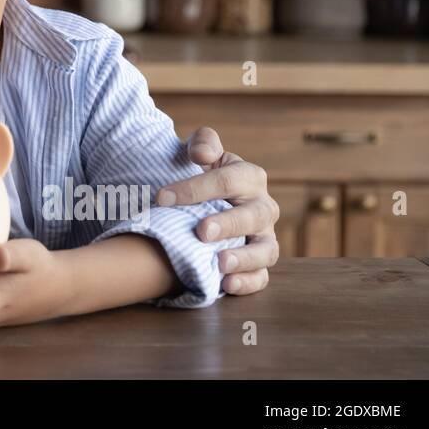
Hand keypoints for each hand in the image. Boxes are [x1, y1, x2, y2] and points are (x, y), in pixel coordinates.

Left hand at [157, 127, 280, 294]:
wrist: (201, 200)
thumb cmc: (199, 172)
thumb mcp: (198, 151)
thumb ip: (203, 143)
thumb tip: (201, 155)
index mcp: (250, 177)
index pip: (228, 180)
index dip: (196, 188)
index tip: (162, 197)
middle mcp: (263, 208)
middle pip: (253, 216)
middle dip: (228, 224)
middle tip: (201, 231)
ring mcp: (264, 237)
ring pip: (265, 250)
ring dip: (244, 258)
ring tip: (220, 264)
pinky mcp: (258, 264)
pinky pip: (261, 277)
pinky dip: (247, 282)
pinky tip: (226, 285)